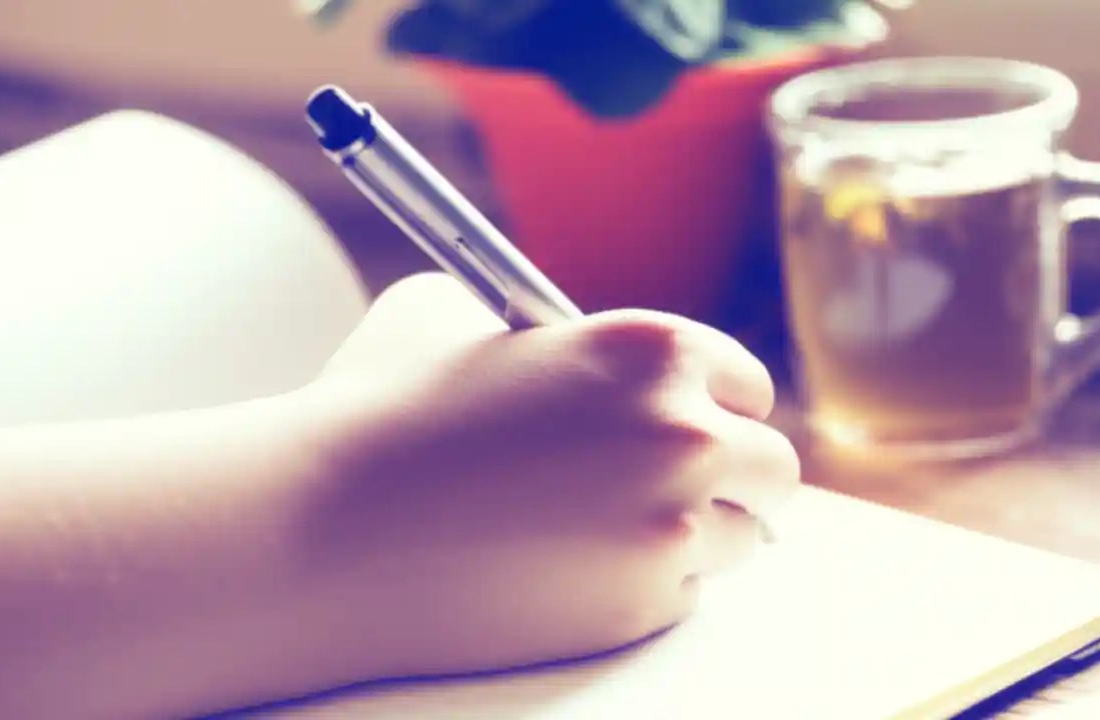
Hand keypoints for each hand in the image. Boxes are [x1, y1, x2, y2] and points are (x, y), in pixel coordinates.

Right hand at [298, 272, 800, 679]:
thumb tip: (562, 334)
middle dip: (735, 480)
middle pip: (774, 470)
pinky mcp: (637, 608)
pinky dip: (643, 585)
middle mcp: (682, 436)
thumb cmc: (384, 411)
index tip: (694, 424)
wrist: (325, 524)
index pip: (748, 385)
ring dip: (695, 535)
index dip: (718, 406)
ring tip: (613, 528)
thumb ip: (540, 321)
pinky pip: (682, 596)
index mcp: (653, 350)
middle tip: (686, 489)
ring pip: (740, 540)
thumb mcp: (457, 314)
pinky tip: (571, 567)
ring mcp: (669, 529)